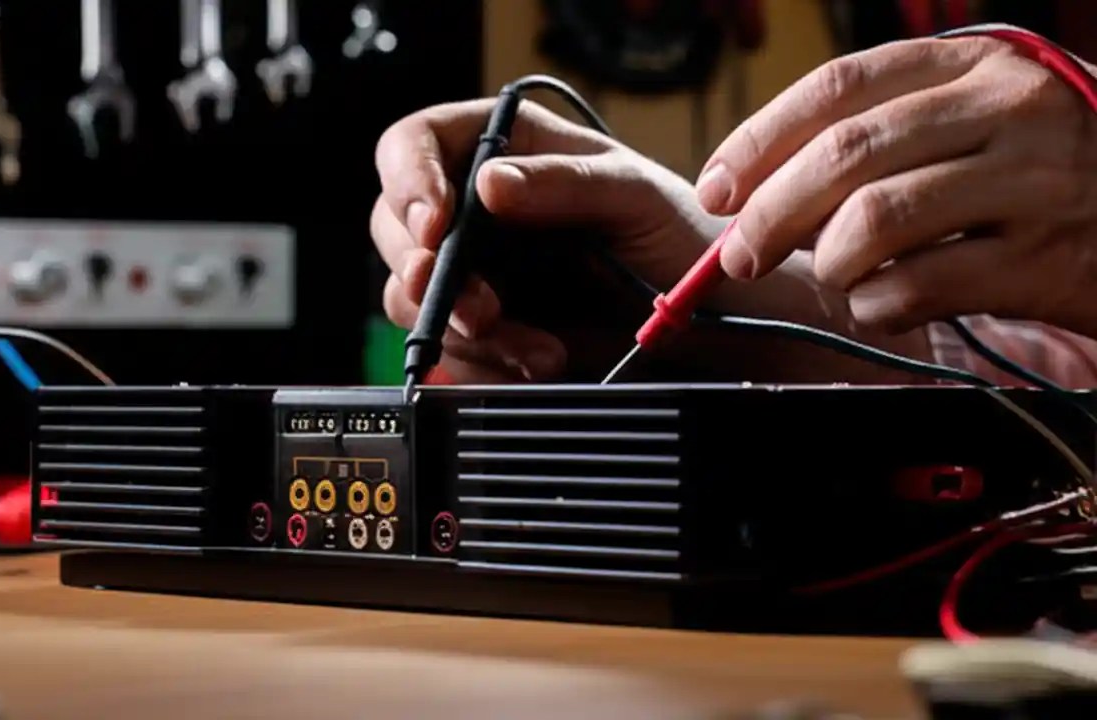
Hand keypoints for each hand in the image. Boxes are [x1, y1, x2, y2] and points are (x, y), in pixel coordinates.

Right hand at [372, 99, 719, 382]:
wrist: (717, 324)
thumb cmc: (687, 238)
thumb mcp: (636, 196)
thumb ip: (565, 183)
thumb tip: (489, 183)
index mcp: (509, 150)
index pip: (416, 144)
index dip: (409, 182)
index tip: (434, 228)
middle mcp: (481, 208)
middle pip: (395, 229)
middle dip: (430, 276)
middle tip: (482, 309)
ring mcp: (481, 271)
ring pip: (415, 298)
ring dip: (469, 332)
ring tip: (538, 347)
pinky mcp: (489, 330)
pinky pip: (450, 350)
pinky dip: (487, 365)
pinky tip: (541, 361)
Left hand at [698, 36, 1096, 336]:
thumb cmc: (1046, 175)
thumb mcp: (976, 124)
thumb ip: (883, 142)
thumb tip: (758, 193)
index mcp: (974, 66)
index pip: (839, 89)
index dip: (760, 141)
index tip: (716, 188)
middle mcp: (1007, 109)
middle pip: (846, 154)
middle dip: (769, 211)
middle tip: (739, 255)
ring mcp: (1033, 183)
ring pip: (874, 220)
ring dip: (824, 262)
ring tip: (832, 277)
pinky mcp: (1046, 261)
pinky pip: (918, 287)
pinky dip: (875, 307)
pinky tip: (882, 305)